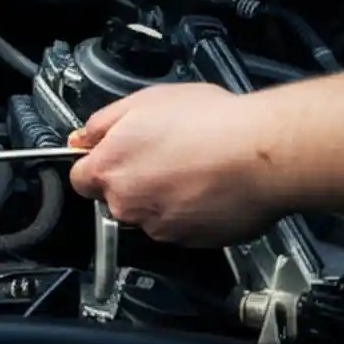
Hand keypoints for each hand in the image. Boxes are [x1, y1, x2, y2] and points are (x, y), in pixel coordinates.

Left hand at [67, 83, 280, 246]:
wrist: (263, 155)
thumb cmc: (210, 124)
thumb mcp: (144, 102)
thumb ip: (103, 123)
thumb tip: (83, 138)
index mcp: (109, 170)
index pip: (81, 179)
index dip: (98, 164)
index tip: (115, 154)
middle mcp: (128, 205)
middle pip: (117, 197)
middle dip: (136, 179)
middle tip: (168, 154)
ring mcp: (160, 227)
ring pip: (151, 213)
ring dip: (166, 196)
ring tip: (197, 168)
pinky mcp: (192, 241)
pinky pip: (184, 226)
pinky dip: (194, 211)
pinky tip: (213, 186)